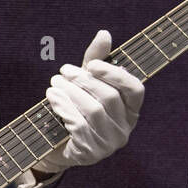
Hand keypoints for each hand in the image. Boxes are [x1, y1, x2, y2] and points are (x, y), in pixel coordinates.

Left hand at [35, 29, 143, 174]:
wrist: (56, 145)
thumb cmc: (76, 109)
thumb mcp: (86, 84)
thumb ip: (96, 61)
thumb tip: (104, 33)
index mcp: (131, 110)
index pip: (135, 90)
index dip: (115, 75)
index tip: (92, 65)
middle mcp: (125, 129)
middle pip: (109, 98)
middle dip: (83, 81)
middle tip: (62, 71)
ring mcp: (109, 144)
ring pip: (93, 110)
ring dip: (70, 93)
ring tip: (54, 83)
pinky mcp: (90, 154)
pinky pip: (79, 126)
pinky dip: (63, 108)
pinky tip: (52, 99)